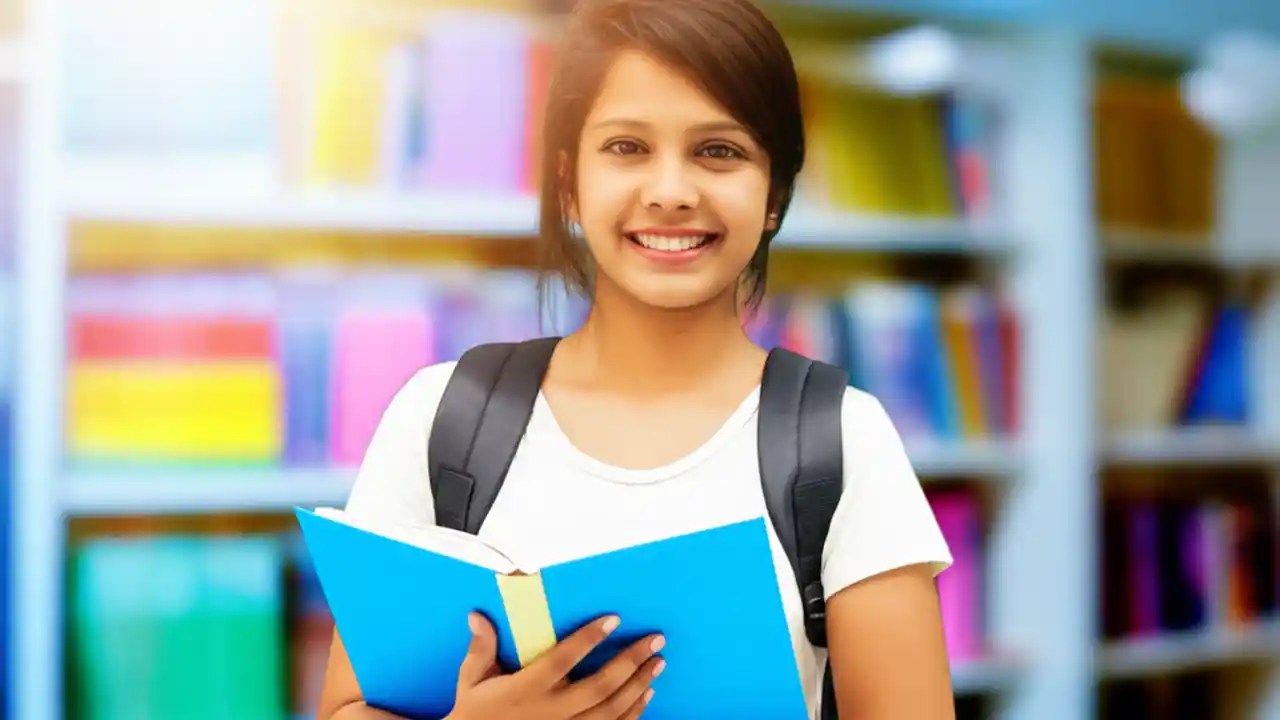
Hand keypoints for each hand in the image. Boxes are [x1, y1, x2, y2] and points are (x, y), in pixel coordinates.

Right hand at [447, 612, 664, 719]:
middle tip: (655, 640)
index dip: (589, 639)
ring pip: (611, 711)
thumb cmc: (475, 714)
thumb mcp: (472, 680)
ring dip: (639, 685)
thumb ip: (481, 647)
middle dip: (632, 662)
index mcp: (526, 690)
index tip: (613, 619)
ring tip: (657, 663)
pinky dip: (633, 713)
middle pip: (600, 687)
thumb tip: (477, 615)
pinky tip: (646, 695)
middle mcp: (549, 712)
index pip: (563, 660)